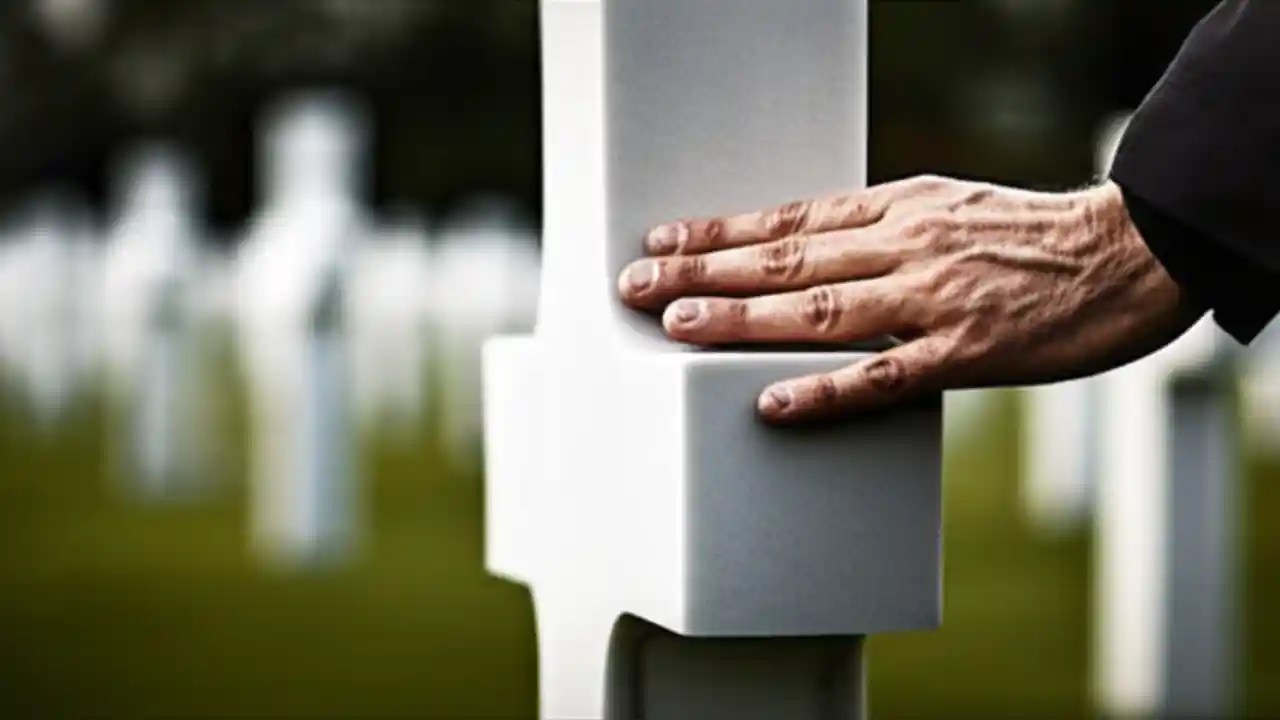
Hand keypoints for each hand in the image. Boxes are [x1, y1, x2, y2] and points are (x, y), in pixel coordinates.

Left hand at [616, 176, 1199, 423]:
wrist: (1129, 254)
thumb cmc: (1032, 234)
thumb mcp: (947, 205)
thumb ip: (879, 227)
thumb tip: (809, 244)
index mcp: (898, 207)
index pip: (789, 217)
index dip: (719, 232)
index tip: (661, 242)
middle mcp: (904, 246)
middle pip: (785, 259)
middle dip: (704, 274)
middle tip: (636, 286)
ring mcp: (932, 300)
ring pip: (819, 309)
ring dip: (743, 320)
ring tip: (677, 328)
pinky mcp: (966, 352)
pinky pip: (882, 377)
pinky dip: (824, 390)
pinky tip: (771, 402)